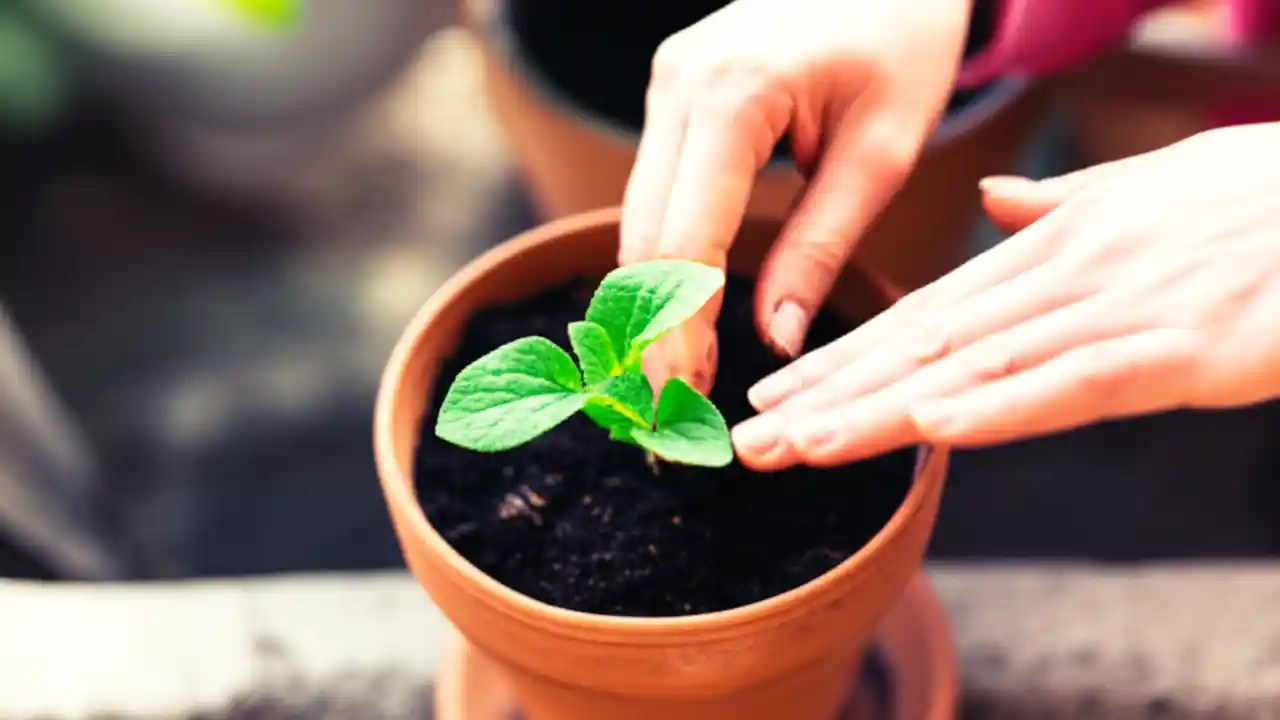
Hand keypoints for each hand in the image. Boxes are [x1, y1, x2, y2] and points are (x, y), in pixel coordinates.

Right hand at [618, 0, 973, 391]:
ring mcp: (666, 84)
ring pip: (638, 217)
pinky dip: (664, 258)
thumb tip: (774, 337)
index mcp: (735, 94)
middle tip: (670, 407)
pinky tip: (681, 309)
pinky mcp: (672, 94)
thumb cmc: (904, 43)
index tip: (681, 397)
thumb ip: (819, 246)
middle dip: (653, 327)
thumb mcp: (880, 154)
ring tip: (675, 374)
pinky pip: (653, 192)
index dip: (678, 326)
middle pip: (644, 235)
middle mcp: (678, 84)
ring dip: (650, 298)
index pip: (685, 238)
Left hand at [732, 123, 1279, 468]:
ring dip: (879, 412)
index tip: (781, 391)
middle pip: (922, 349)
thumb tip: (996, 209)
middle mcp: (1059, 280)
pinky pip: (1067, 384)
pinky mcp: (1171, 350)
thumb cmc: (1256, 199)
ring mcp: (1109, 313)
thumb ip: (1060, 208)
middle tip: (751, 438)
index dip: (845, 357)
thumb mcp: (1144, 190)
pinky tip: (928, 428)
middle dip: (830, 397)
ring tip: (798, 444)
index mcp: (1048, 251)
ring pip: (971, 370)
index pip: (923, 315)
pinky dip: (997, 407)